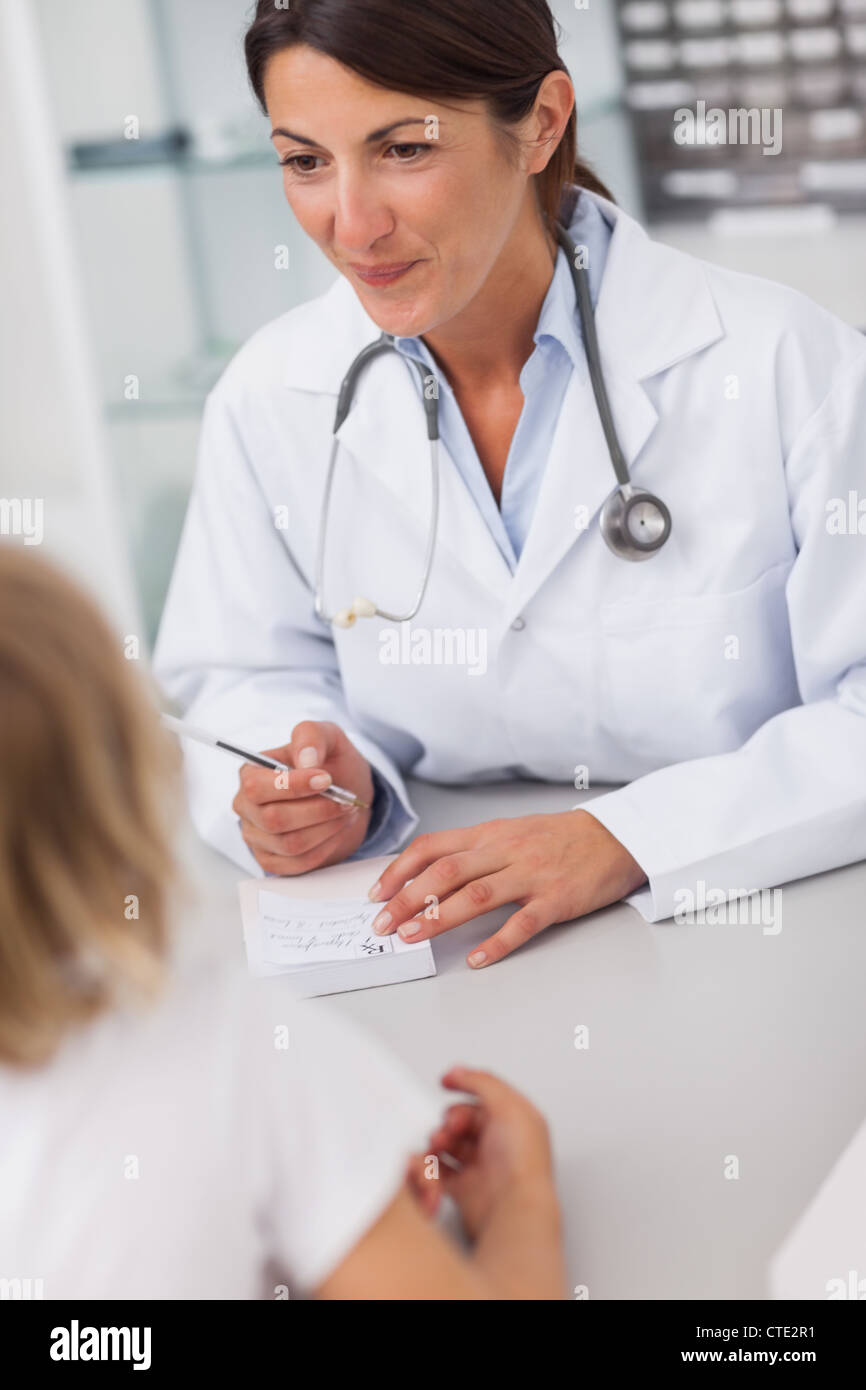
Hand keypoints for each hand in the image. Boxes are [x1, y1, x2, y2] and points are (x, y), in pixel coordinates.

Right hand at [231, 720, 373, 874]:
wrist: (345, 795)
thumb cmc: (330, 763)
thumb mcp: (328, 737)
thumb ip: (311, 736)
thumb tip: (306, 760)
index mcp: (250, 774)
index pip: (257, 786)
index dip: (293, 786)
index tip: (326, 779)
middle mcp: (246, 807)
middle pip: (274, 820)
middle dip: (317, 811)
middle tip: (347, 801)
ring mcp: (256, 837)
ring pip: (289, 844)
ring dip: (326, 829)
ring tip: (347, 813)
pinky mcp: (272, 861)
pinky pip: (298, 864)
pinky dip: (325, 848)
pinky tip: (337, 830)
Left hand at [368, 809, 647, 966]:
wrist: (613, 838)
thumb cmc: (557, 839)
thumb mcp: (510, 832)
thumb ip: (472, 851)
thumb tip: (427, 875)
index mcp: (489, 834)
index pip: (432, 847)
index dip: (399, 871)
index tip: (376, 895)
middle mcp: (505, 850)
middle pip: (445, 872)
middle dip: (407, 899)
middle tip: (383, 926)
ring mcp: (531, 875)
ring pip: (475, 895)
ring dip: (439, 918)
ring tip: (413, 939)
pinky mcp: (556, 900)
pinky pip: (522, 923)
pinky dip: (497, 943)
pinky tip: (478, 960)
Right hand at [415, 1067, 557, 1241]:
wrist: (513, 1208)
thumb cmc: (522, 1163)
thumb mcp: (507, 1106)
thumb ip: (481, 1082)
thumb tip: (458, 1072)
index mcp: (516, 1120)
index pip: (486, 1095)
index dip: (464, 1085)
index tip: (446, 1082)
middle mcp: (500, 1142)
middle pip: (463, 1117)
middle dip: (451, 1118)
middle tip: (451, 1127)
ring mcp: (483, 1166)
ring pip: (450, 1142)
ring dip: (439, 1139)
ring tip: (439, 1144)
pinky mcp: (465, 1188)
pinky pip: (440, 1170)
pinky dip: (432, 1164)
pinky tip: (433, 1161)